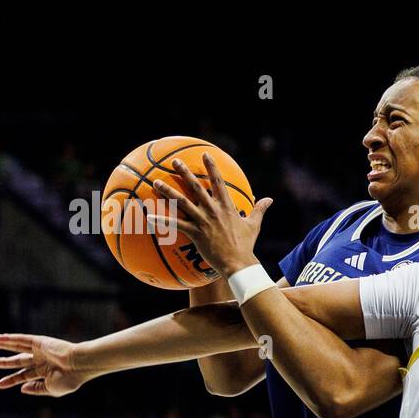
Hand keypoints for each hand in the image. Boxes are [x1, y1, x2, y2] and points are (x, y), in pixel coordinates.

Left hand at [0, 334, 92, 395]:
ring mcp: (41, 350)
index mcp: (45, 373)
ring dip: (4, 345)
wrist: (79, 364)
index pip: (24, 376)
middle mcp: (42, 361)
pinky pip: (22, 339)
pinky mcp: (40, 342)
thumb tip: (22, 388)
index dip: (11, 380)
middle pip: (19, 361)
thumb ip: (36, 389)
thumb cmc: (70, 379)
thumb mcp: (51, 389)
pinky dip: (10, 338)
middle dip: (6, 362)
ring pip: (18, 347)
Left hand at [149, 153, 272, 275]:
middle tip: (174, 162)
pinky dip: (162, 221)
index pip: (218, 181)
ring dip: (168, 192)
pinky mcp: (195, 233)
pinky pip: (176, 225)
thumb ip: (259, 209)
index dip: (211, 167)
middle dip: (184, 173)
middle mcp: (213, 210)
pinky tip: (149, 216)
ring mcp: (203, 221)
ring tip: (156, 182)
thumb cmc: (246, 244)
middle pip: (196, 187)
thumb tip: (269, 199)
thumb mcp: (254, 224)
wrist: (238, 262)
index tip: (205, 155)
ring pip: (182, 203)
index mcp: (226, 206)